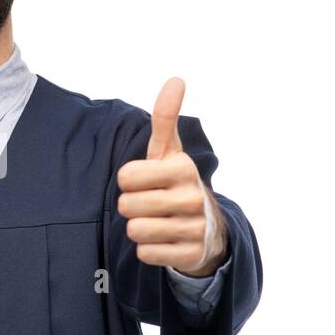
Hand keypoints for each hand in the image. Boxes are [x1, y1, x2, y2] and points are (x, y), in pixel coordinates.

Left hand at [116, 77, 228, 275]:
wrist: (208, 229)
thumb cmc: (176, 183)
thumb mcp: (169, 151)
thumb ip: (165, 118)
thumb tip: (175, 79)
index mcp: (184, 168)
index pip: (126, 177)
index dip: (128, 181)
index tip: (144, 181)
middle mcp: (193, 197)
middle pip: (128, 206)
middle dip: (130, 206)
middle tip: (148, 204)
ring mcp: (195, 228)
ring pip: (136, 231)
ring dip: (139, 228)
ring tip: (156, 221)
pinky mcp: (191, 255)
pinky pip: (146, 254)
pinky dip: (148, 250)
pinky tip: (164, 241)